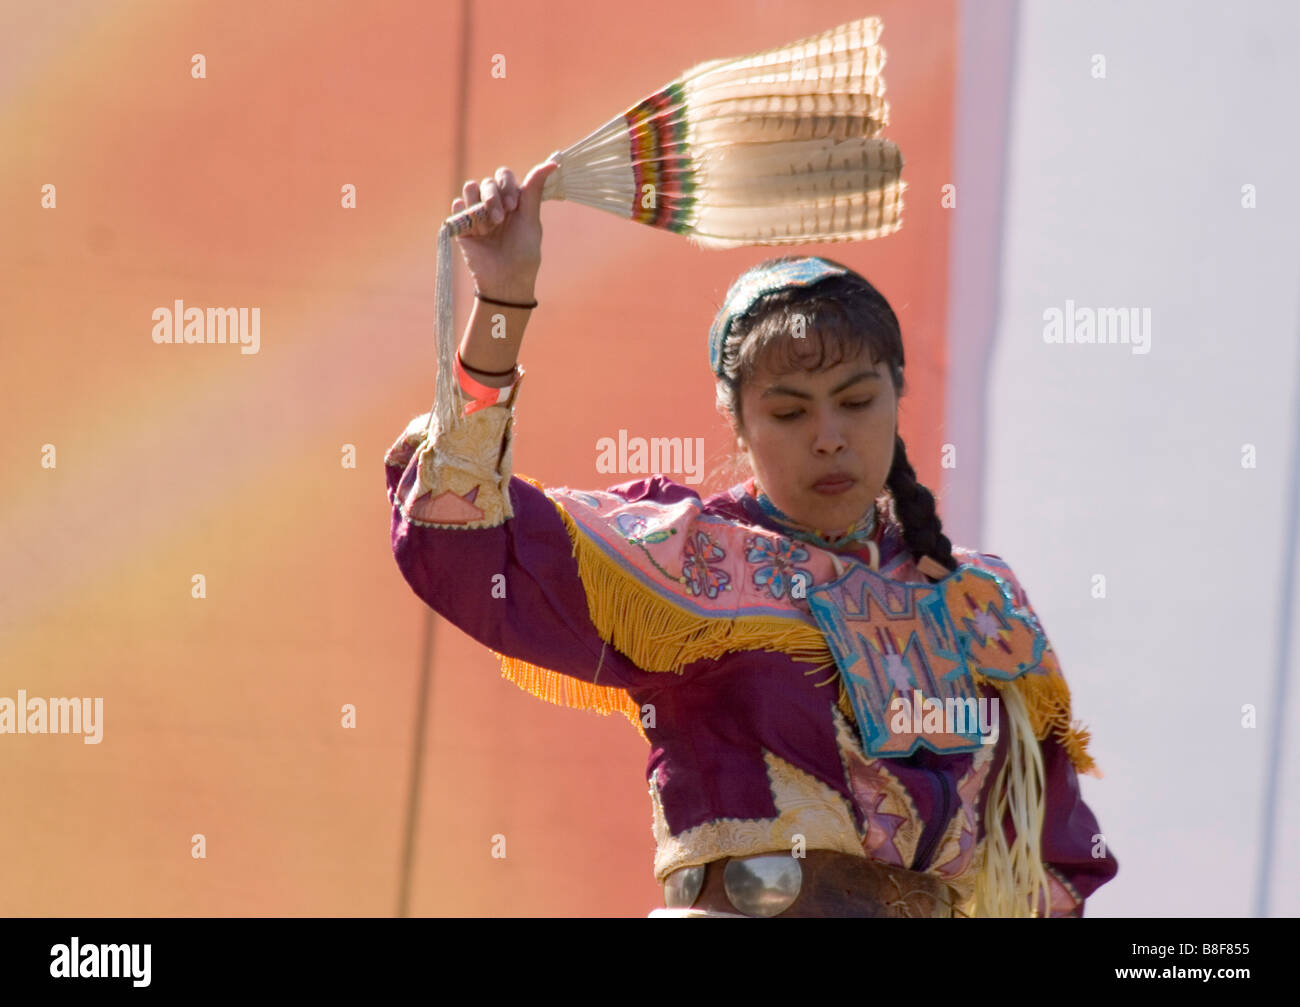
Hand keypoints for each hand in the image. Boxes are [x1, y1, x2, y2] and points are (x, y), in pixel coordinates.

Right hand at [450, 160, 558, 301]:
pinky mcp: (462, 226)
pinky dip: (464, 213)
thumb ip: (535, 190)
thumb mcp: (531, 220)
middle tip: (500, 220)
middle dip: (493, 198)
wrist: (505, 281)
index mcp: (512, 200)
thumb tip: (553, 162)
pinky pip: (457, 206)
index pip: (504, 175)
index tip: (513, 206)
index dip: (507, 185)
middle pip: (487, 182)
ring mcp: (477, 214)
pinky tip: (474, 230)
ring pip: (470, 188)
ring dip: (479, 205)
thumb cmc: (523, 253)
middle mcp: (494, 204)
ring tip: (487, 228)